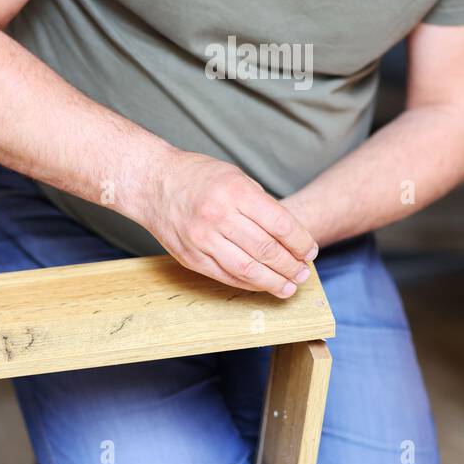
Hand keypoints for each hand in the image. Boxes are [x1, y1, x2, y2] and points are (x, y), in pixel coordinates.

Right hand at [134, 146, 317, 298]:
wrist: (152, 183)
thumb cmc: (198, 176)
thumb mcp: (235, 177)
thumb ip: (260, 204)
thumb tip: (290, 236)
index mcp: (235, 192)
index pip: (280, 225)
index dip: (301, 242)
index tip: (310, 251)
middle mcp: (219, 216)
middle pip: (267, 250)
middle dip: (291, 265)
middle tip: (303, 273)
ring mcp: (202, 240)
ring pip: (248, 270)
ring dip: (273, 282)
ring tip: (289, 287)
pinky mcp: (191, 257)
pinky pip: (226, 277)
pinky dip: (248, 283)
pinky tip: (262, 284)